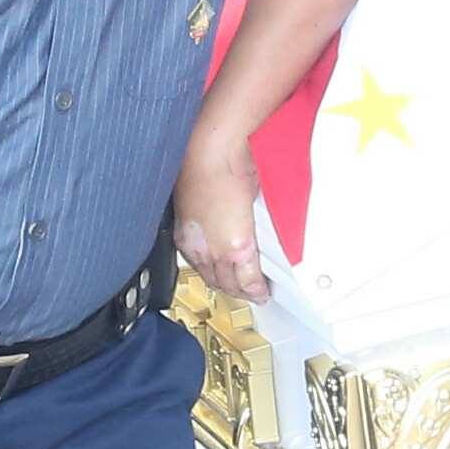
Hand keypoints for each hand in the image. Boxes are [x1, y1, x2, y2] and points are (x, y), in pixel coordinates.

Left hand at [175, 130, 269, 297]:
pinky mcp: (238, 249)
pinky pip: (249, 278)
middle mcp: (198, 249)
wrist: (211, 154)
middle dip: (229, 288)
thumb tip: (219, 214)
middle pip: (214, 280)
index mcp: (186, 236)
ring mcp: (218, 252)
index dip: (215, 276)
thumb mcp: (197, 197)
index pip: (200, 267)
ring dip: (244, 291)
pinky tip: (264, 292)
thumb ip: (207, 214)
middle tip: (243, 291)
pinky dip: (257, 288)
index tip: (225, 277)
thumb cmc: (204, 163)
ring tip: (256, 294)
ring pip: (231, 284)